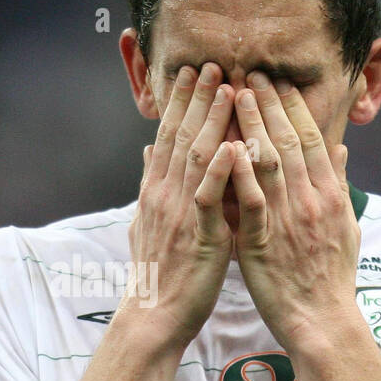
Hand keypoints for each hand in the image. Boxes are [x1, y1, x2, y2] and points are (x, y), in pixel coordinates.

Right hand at [119, 62, 236, 350]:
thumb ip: (151, 185)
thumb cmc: (158, 273)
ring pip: (197, 159)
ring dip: (212, 122)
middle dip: (197, 99)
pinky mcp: (199, 237)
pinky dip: (221, 172)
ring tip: (227, 89)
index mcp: (156, 192)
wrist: (153, 316)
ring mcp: (181, 214)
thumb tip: (148, 152)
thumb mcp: (147, 223)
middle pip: (182, 138)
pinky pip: (209, 199)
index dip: (180, 104)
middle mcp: (165, 197)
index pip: (168, 138)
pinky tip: (233, 146)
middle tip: (211, 64)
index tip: (191, 74)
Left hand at [227, 72, 361, 347]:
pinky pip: (252, 201)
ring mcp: (288, 219)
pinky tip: (228, 147)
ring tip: (234, 94)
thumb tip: (340, 152)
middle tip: (249, 72)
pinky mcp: (264, 241)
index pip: (311, 139)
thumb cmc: (331, 278)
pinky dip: (241, 173)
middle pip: (289, 140)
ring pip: (269, 162)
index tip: (277, 82)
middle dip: (268, 104)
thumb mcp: (346, 227)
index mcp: (329, 195)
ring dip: (251, 125)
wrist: (323, 321)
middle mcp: (311, 200)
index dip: (293, 108)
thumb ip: (340, 187)